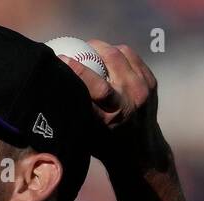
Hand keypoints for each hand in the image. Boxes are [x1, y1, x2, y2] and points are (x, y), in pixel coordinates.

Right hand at [60, 41, 168, 171]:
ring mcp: (144, 88)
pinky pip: (133, 57)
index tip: (60, 58)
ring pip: (124, 53)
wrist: (138, 151)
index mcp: (113, 115)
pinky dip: (119, 55)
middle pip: (113, 59)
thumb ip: (76, 110)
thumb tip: (52, 88)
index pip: (95, 85)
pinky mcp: (151, 82)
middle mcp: (132, 99)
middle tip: (81, 46)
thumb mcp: (86, 132)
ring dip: (107, 49)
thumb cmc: (104, 144)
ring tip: (94, 51)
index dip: (77, 68)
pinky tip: (109, 59)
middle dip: (94, 47)